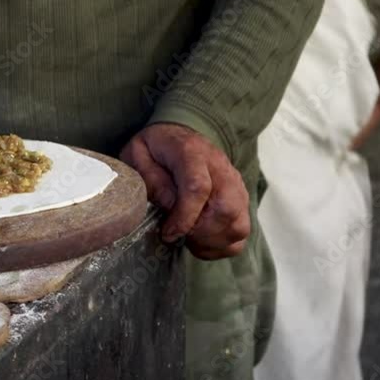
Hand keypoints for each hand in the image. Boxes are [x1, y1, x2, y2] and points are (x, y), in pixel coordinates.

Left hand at [121, 123, 250, 259]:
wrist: (177, 134)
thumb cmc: (155, 149)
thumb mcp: (139, 155)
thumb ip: (151, 180)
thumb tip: (169, 207)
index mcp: (192, 153)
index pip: (198, 188)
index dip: (184, 217)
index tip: (168, 233)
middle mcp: (221, 169)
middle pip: (226, 209)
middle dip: (199, 233)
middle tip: (176, 234)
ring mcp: (235, 185)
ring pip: (238, 225)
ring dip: (211, 241)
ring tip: (187, 238)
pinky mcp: (241, 200)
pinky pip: (241, 232)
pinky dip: (221, 245)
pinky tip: (200, 240)